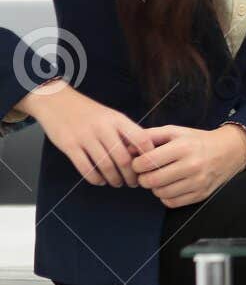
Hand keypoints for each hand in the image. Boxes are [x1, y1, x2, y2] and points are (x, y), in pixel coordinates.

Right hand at [16, 80, 154, 187]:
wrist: (57, 101)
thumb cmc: (90, 112)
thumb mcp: (112, 116)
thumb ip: (126, 132)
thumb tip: (143, 154)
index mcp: (118, 120)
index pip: (141, 139)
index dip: (148, 156)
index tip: (150, 168)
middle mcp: (104, 128)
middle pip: (123, 159)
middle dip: (131, 175)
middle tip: (133, 183)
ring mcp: (85, 137)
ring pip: (105, 166)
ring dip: (114, 179)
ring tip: (117, 183)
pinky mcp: (69, 145)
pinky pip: (85, 168)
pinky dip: (95, 178)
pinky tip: (99, 181)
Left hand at [131, 124, 245, 208]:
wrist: (229, 150)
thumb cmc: (197, 141)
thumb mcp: (175, 132)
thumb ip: (150, 137)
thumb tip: (127, 149)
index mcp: (183, 147)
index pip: (146, 163)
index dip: (136, 164)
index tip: (140, 162)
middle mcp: (191, 165)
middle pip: (151, 180)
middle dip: (143, 178)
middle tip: (147, 172)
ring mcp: (197, 182)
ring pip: (160, 193)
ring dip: (155, 187)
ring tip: (160, 178)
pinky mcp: (201, 194)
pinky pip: (171, 202)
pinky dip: (166, 196)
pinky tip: (170, 186)